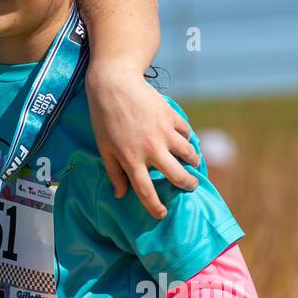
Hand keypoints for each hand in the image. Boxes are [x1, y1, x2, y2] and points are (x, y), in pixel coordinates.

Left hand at [84, 65, 200, 219]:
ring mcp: (164, 133)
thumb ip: (114, 172)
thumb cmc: (104, 117)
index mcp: (131, 160)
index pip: (146, 191)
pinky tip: (185, 139)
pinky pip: (186, 132)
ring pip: (189, 154)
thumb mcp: (104, 147)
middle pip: (177, 176)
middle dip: (188, 185)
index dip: (155, 207)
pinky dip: (188, 138)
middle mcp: (151, 149)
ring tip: (192, 164)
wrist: (114, 83)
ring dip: (193, 162)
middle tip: (190, 186)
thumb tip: (120, 194)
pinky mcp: (171, 117)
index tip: (162, 214)